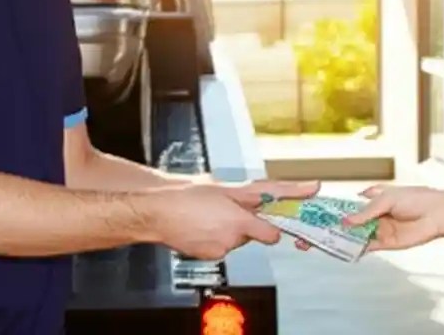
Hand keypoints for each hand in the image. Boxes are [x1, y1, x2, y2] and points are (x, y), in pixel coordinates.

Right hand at [146, 180, 319, 260]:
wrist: (157, 211)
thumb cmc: (187, 195)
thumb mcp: (225, 187)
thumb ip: (254, 194)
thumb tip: (272, 194)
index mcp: (238, 220)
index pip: (271, 233)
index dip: (275, 228)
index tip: (285, 226)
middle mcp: (232, 239)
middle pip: (253, 234)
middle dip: (247, 223)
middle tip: (231, 209)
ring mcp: (219, 250)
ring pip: (236, 240)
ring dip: (229, 230)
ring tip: (210, 215)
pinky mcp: (208, 256)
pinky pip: (221, 246)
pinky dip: (216, 238)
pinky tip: (202, 227)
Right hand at [295, 184, 443, 253]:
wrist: (436, 215)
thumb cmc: (414, 199)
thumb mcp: (386, 200)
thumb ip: (365, 213)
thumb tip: (345, 222)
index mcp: (371, 198)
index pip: (348, 204)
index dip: (334, 209)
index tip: (317, 213)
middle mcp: (372, 214)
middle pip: (348, 222)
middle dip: (333, 226)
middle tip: (314, 231)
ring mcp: (377, 229)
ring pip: (355, 235)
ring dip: (341, 239)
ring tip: (322, 242)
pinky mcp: (385, 242)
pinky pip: (366, 247)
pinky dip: (355, 249)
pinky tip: (342, 250)